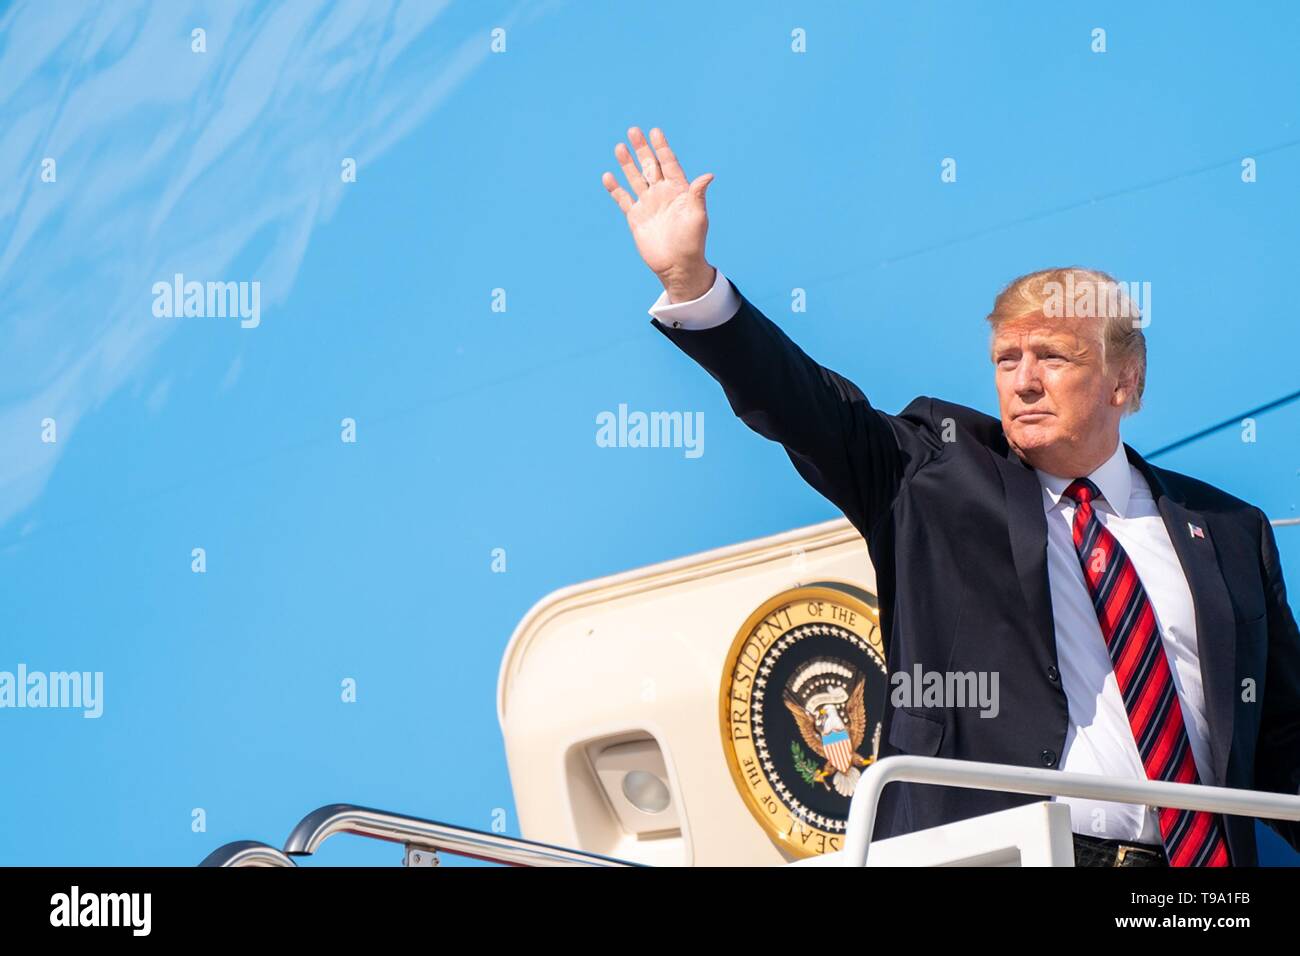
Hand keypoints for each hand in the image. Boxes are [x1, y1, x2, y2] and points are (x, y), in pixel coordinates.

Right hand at [602, 126, 715, 300]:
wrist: (677, 266)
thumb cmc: (692, 241)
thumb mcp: (698, 216)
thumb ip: (698, 194)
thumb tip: (708, 175)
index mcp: (678, 190)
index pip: (669, 163)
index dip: (662, 148)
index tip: (655, 132)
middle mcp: (662, 194)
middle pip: (650, 166)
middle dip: (642, 149)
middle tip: (633, 130)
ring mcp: (648, 205)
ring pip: (635, 179)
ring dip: (627, 164)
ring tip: (619, 147)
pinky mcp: (636, 218)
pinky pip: (623, 199)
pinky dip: (615, 189)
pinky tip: (608, 176)